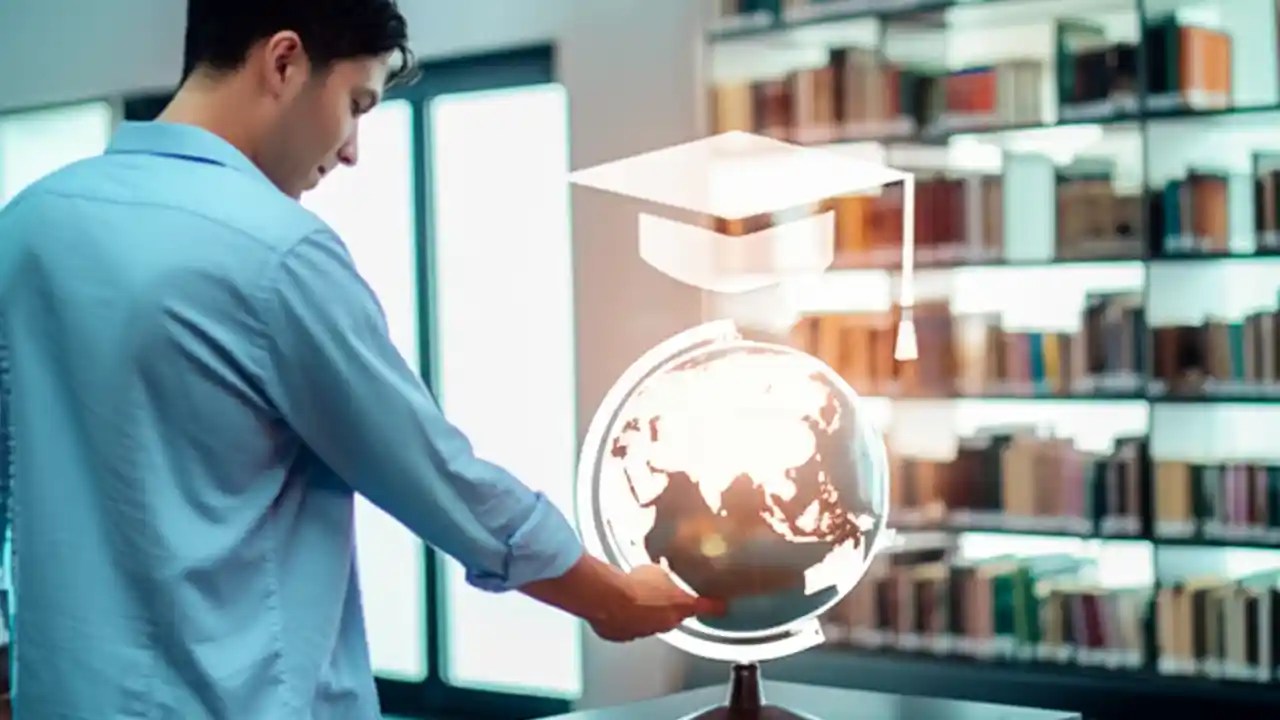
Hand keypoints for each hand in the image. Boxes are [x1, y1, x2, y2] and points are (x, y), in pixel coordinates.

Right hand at [589, 564, 726, 642]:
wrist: (609, 599)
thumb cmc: (634, 583)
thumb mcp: (656, 569)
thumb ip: (661, 575)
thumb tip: (659, 572)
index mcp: (680, 607)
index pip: (706, 607)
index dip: (714, 606)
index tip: (722, 606)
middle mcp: (665, 623)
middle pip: (674, 617)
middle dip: (670, 608)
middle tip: (662, 595)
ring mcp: (643, 631)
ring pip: (649, 623)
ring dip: (644, 613)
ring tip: (632, 598)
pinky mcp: (621, 635)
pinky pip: (626, 627)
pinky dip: (623, 619)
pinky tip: (614, 607)